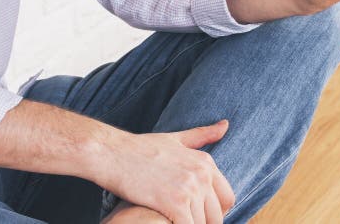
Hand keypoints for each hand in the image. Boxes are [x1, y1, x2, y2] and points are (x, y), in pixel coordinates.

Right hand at [97, 119, 234, 223]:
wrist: (112, 153)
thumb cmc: (140, 148)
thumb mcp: (175, 138)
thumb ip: (202, 135)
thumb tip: (226, 125)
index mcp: (205, 162)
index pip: (227, 198)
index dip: (216, 212)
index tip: (199, 215)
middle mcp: (202, 175)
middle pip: (217, 216)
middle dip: (203, 223)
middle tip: (184, 220)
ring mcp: (189, 189)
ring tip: (173, 222)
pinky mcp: (174, 204)